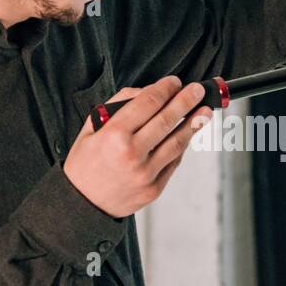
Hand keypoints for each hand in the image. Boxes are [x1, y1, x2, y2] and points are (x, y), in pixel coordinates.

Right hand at [63, 75, 211, 217]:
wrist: (81, 204)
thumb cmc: (84, 164)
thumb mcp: (90, 129)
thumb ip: (117, 106)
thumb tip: (148, 93)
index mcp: (114, 135)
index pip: (148, 103)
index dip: (165, 89)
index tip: (175, 81)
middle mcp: (132, 154)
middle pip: (167, 120)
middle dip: (186, 101)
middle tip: (198, 90)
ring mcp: (145, 173)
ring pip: (177, 143)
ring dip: (193, 124)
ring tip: (204, 111)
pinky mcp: (154, 189)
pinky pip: (173, 162)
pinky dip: (181, 146)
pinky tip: (187, 134)